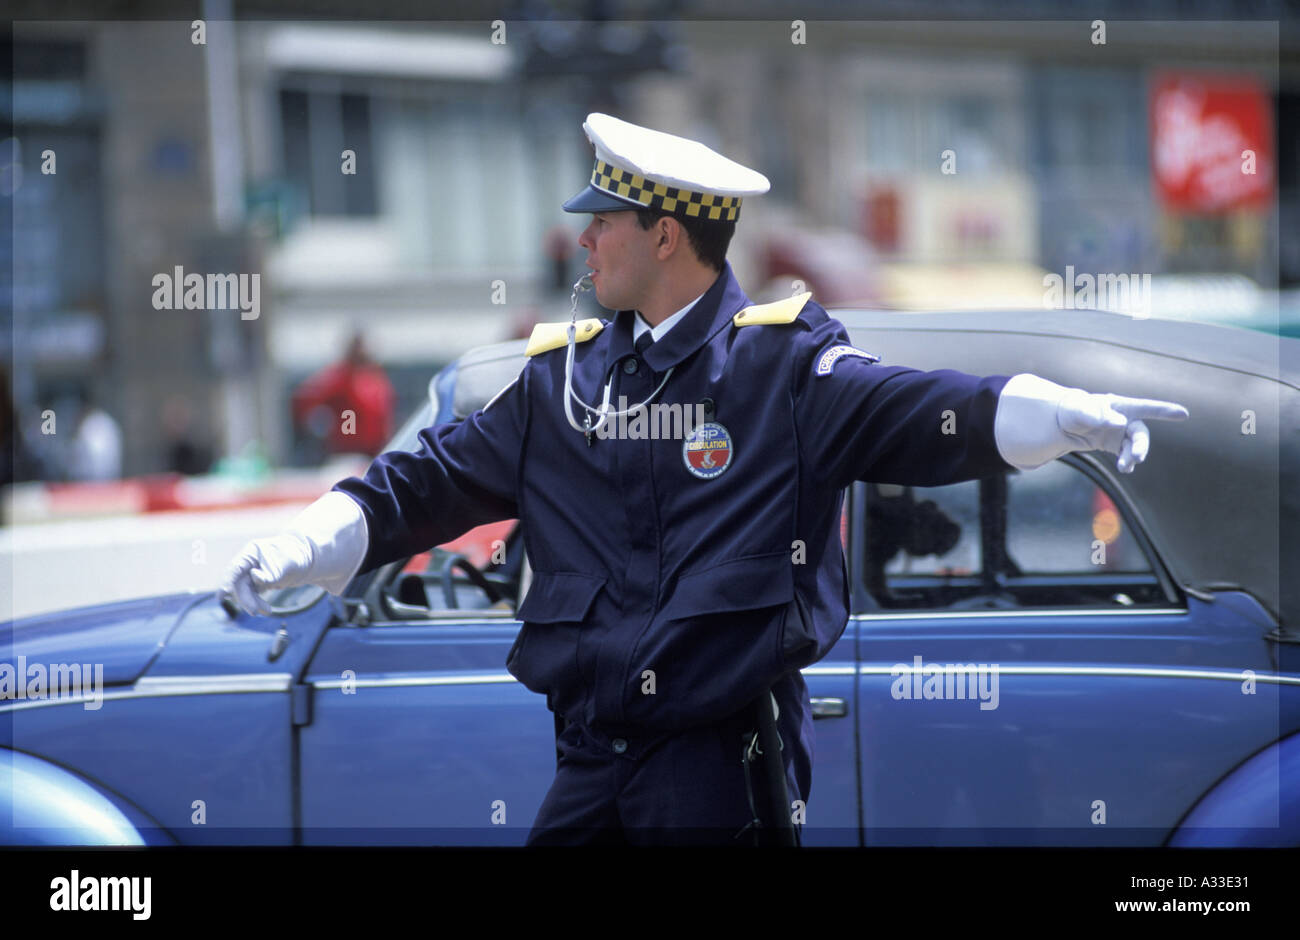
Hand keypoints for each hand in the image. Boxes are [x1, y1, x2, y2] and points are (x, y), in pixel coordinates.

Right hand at [219, 491, 369, 615]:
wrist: (311, 558)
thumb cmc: (299, 557)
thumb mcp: (287, 565)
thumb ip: (271, 572)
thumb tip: (256, 578)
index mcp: (252, 552)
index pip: (235, 568)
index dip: (227, 582)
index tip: (223, 597)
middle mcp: (250, 561)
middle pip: (239, 582)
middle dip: (245, 598)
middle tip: (255, 612)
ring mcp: (253, 571)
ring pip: (245, 591)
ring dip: (252, 603)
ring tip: (267, 612)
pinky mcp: (259, 581)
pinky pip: (252, 594)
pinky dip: (257, 602)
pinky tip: (266, 609)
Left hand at [1057, 390, 1188, 472]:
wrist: (1062, 422)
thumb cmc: (1073, 410)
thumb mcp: (1080, 411)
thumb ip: (1098, 416)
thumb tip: (1120, 423)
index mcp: (1120, 405)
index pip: (1146, 407)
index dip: (1165, 410)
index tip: (1184, 414)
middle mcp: (1124, 419)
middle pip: (1140, 433)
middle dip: (1141, 446)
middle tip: (1138, 457)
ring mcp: (1120, 433)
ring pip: (1133, 446)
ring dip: (1132, 457)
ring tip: (1124, 467)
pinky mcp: (1114, 445)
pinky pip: (1124, 455)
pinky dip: (1126, 462)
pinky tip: (1125, 468)